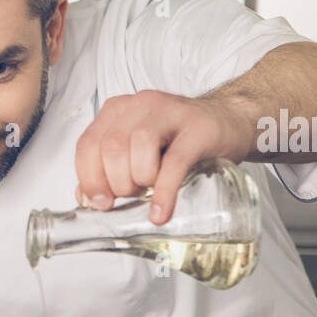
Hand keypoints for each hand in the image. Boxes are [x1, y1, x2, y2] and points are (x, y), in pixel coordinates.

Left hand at [74, 90, 252, 223]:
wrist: (229, 123)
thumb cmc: (178, 141)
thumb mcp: (138, 152)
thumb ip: (109, 171)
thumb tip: (87, 199)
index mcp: (118, 111)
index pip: (88, 145)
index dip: (89, 178)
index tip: (101, 202)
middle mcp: (140, 106)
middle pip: (111, 147)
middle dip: (116, 182)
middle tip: (132, 194)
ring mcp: (170, 113)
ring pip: (139, 148)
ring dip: (139, 179)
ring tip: (149, 190)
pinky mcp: (198, 130)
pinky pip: (174, 163)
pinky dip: (163, 191)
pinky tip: (161, 211)